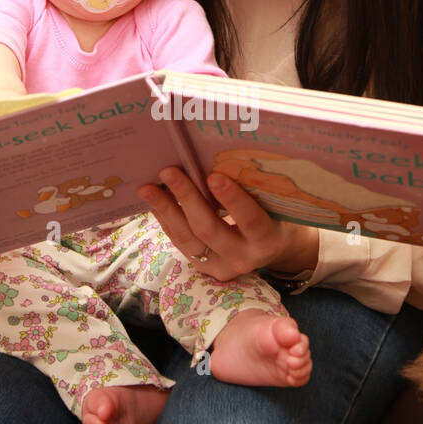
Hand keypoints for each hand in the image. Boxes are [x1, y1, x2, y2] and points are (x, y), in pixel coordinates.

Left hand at [137, 166, 318, 281]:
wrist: (274, 246)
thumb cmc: (275, 213)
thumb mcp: (274, 203)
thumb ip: (254, 188)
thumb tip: (217, 155)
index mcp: (268, 241)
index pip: (251, 221)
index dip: (233, 200)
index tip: (213, 176)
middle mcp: (245, 258)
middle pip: (210, 230)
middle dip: (187, 199)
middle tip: (169, 172)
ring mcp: (222, 266)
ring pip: (188, 240)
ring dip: (166, 210)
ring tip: (147, 188)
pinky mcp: (204, 268)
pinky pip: (181, 243)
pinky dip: (167, 220)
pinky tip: (154, 201)